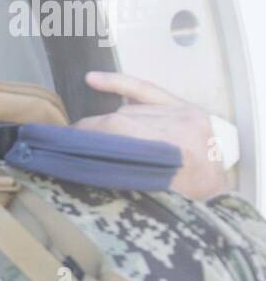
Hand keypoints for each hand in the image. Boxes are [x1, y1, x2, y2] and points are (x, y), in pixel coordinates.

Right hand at [74, 71, 229, 200]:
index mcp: (174, 150)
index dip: (88, 133)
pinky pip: (146, 90)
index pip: (119, 128)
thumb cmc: (180, 200)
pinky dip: (119, 84)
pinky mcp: (187, 107)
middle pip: (122, 117)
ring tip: (103, 140)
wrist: (213, 196)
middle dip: (94, 128)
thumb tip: (80, 156)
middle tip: (74, 140)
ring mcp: (187, 114)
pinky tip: (93, 80)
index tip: (67, 142)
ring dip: (113, 123)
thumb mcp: (149, 195)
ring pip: (129, 109)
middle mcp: (184, 126)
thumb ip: (121, 174)